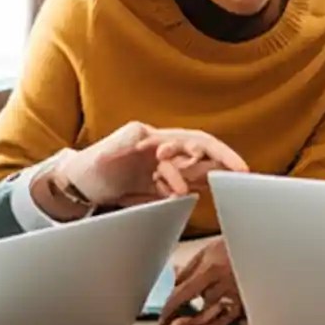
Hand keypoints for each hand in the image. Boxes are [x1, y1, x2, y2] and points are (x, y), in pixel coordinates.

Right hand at [41, 123, 247, 217]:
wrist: (81, 183)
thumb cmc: (116, 186)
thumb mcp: (152, 192)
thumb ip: (174, 188)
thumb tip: (200, 192)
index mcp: (172, 156)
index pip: (204, 153)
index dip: (225, 160)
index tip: (244, 174)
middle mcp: (164, 143)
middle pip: (199, 142)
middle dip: (222, 154)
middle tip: (240, 170)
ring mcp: (149, 136)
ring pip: (179, 144)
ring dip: (186, 168)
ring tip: (184, 191)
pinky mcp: (133, 133)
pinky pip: (156, 149)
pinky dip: (164, 168)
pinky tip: (165, 185)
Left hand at [159, 239, 242, 324]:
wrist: (259, 244)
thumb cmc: (234, 245)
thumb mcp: (207, 251)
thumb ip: (188, 270)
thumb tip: (174, 285)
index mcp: (210, 269)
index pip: (183, 293)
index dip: (170, 308)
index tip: (162, 318)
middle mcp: (223, 284)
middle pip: (198, 307)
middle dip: (182, 319)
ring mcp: (236, 295)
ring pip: (212, 317)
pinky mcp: (246, 301)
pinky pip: (228, 319)